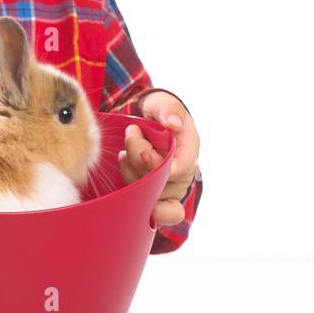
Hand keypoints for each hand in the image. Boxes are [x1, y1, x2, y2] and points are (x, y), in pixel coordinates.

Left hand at [117, 91, 199, 226]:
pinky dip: (129, 191)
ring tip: (126, 152)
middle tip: (131, 135)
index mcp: (189, 153)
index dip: (157, 165)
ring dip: (129, 173)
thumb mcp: (162, 103)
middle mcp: (182, 176)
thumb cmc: (157, 113)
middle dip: (137, 161)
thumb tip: (173, 124)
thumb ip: (168, 109)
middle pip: (159, 184)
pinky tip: (124, 170)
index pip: (178, 171)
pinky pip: (143, 209)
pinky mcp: (152, 199)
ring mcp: (167, 191)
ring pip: (147, 196)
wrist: (146, 124)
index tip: (144, 151)